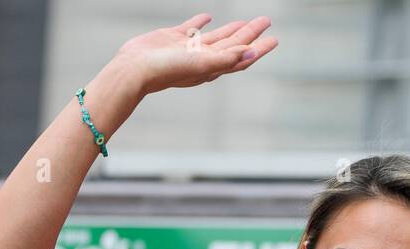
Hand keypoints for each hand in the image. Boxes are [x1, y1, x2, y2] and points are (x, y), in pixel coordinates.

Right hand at [113, 13, 276, 97]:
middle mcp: (202, 59)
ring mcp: (187, 49)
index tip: (274, 39)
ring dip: (231, 29)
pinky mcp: (172, 38)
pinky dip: (201, 22)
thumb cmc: (167, 70)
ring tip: (244, 21)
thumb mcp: (201, 64)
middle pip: (233, 44)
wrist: (135, 69)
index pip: (242, 56)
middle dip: (250, 34)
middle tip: (266, 20)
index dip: (259, 48)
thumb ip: (227, 58)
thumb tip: (252, 54)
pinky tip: (208, 17)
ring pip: (215, 37)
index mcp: (212, 67)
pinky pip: (192, 27)